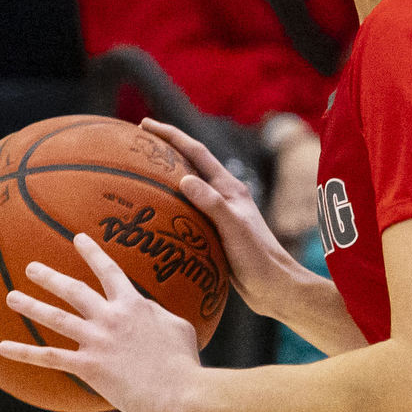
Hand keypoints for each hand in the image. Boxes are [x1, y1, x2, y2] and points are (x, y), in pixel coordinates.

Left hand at [6, 231, 211, 411]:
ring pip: (56, 318)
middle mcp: (111, 317)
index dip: (93, 253)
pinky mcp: (90, 366)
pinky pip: (50, 357)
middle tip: (31, 267)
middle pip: (74, 290)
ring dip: (31, 305)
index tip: (77, 238)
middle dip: (50, 277)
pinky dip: (24, 352)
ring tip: (11, 296)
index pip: (109, 271)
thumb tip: (149, 311)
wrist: (182, 391)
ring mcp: (98, 341)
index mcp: (134, 304)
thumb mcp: (178, 327)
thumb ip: (157, 314)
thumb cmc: (185, 363)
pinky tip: (3, 347)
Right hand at [144, 117, 344, 330]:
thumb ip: (212, 203)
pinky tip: (154, 216)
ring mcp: (220, 214)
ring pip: (188, 189)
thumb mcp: (233, 228)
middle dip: (165, 151)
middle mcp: (224, 196)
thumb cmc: (257, 258)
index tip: (145, 125)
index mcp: (229, 188)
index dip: (171, 136)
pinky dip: (169, 207)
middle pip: (190, 165)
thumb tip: (184, 179)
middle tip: (137, 145)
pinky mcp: (216, 232)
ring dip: (166, 178)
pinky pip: (186, 212)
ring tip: (138, 176)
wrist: (274, 286)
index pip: (196, 153)